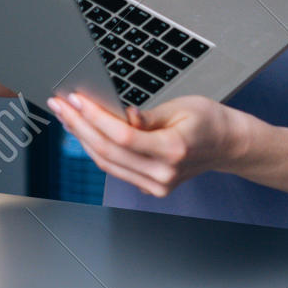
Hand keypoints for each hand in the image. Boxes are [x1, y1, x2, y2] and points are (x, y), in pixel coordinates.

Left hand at [45, 92, 248, 197]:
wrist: (228, 145)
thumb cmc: (208, 121)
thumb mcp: (181, 107)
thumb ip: (148, 116)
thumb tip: (121, 115)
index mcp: (174, 150)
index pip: (122, 136)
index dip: (94, 117)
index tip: (76, 100)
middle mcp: (163, 174)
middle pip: (108, 151)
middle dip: (78, 125)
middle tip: (59, 104)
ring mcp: (157, 185)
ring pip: (106, 163)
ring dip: (81, 138)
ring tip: (65, 115)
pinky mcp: (151, 187)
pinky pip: (115, 168)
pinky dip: (96, 149)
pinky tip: (84, 131)